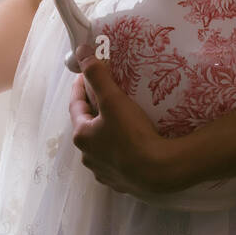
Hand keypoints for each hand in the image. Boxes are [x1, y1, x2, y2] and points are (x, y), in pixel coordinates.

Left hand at [68, 45, 181, 198]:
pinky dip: (118, 150)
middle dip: (94, 110)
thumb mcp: (113, 99)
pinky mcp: (120, 182)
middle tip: (105, 94)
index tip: (85, 74)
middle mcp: (88, 156)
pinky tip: (130, 145)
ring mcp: (103, 171)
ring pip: (101, 146)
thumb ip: (97, 75)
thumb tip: (80, 52)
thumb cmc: (133, 134)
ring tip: (120, 119)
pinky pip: (115, 161)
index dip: (80, 87)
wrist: (159, 172)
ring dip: (106, 132)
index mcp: (82, 136)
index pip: (75, 105)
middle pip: (87, 126)